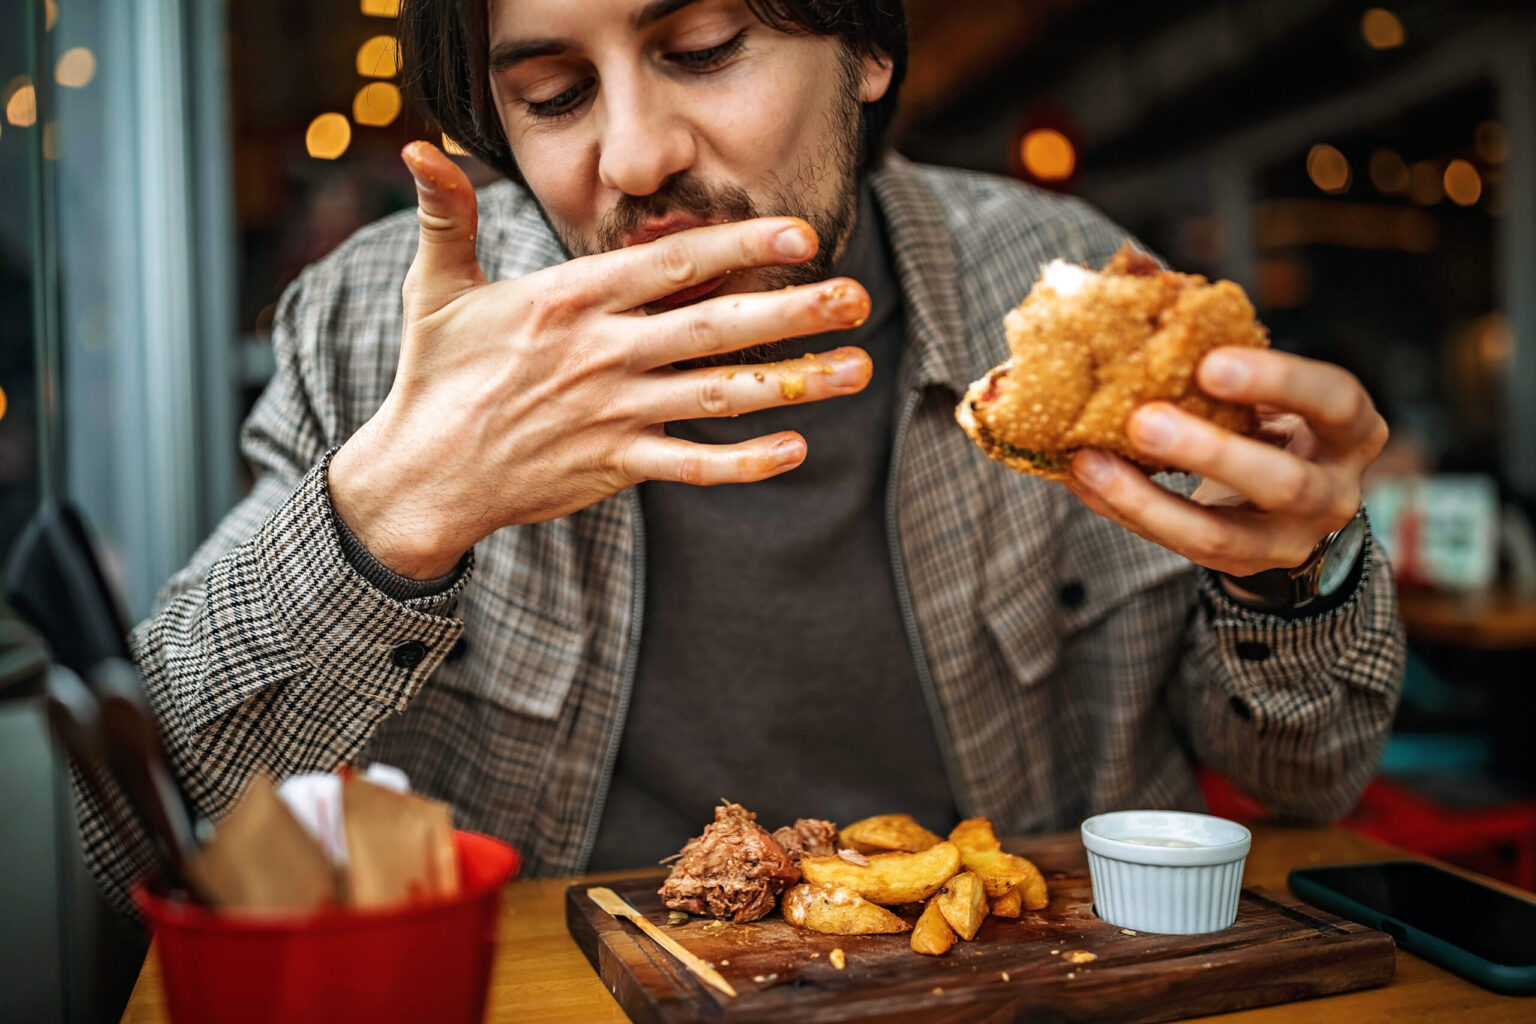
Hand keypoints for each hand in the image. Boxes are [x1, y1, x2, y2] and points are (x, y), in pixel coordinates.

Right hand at [329, 142, 872, 577]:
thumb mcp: (436, 286)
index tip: (800, 235)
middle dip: (792, 310)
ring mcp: (613, 412)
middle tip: (857, 297)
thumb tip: (419, 147)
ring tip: (858, 368)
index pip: (671, 262)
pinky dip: (744, 463)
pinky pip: (693, 466)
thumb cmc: (435, 374)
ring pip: (719, 395)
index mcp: (570, 299)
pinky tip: (797, 449)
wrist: (423, 474)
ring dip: (794, 382)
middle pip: (715, 325)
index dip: (739, 245)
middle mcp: (601, 353)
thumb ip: (445, 214)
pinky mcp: (615, 466)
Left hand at [1064, 347, 1387, 576]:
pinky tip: (1082, 478)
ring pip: (1220, 535)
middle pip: (1283, 482)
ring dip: (1148, 500)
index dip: (1279, 381)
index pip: (1336, 401)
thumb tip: (1139, 270)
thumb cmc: (1269, 419)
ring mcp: (1286, 540)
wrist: (1287, 506)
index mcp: (1351, 429)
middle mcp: (1332, 492)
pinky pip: (1174, 547)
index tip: (1210, 361)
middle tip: (1142, 417)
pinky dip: (1125, 510)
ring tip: (1091, 462)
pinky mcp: (1236, 567)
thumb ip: (1216, 340)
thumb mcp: (1265, 385)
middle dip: (1211, 452)